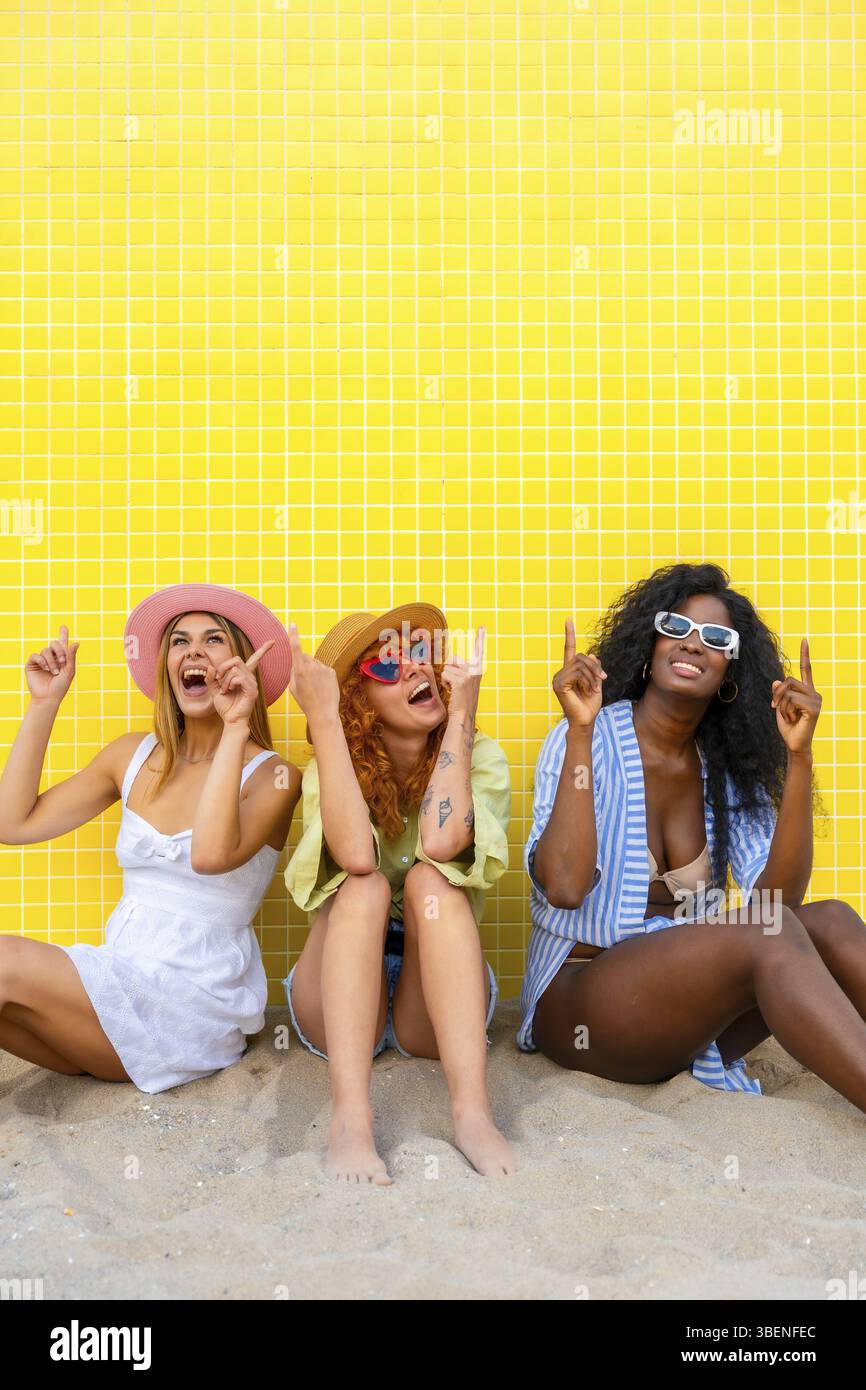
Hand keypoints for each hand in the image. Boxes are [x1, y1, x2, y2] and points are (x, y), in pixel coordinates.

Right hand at [26, 624, 79, 704]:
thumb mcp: (69, 670)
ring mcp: (42, 660)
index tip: (64, 626)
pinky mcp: (32, 664)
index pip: (62, 643)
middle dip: (60, 651)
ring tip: (54, 671)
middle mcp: (52, 657)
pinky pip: (36, 655)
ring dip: (52, 660)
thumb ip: (71, 656)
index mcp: (62, 658)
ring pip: (45, 650)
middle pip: (54, 643)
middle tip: (63, 661)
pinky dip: (42, 661)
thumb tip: (76, 642)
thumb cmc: (61, 686)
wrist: (48, 697)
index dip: (63, 634)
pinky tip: (46, 669)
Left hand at [206, 640, 273, 726]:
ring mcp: (252, 684)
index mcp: (244, 676)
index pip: (255, 659)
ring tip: (224, 690)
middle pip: (237, 659)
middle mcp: (250, 678)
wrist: (230, 720)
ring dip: (225, 679)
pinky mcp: (252, 690)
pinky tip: (229, 690)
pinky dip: (230, 683)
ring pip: (236, 669)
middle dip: (223, 667)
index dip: (263, 650)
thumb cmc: (225, 706)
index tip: (273, 642)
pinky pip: (239, 678)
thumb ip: (211, 678)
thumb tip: (210, 667)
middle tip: (218, 679)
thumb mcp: (214, 689)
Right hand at [286, 624, 339, 718]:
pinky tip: (323, 686)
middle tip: (305, 683)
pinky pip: (324, 669)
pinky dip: (322, 675)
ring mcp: (323, 668)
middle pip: (305, 658)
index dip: (293, 635)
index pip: (295, 648)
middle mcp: (312, 666)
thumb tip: (296, 661)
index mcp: (299, 670)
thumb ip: (293, 671)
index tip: (293, 624)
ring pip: (315, 664)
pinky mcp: (332, 671)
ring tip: (315, 687)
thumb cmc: (305, 701)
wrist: (323, 712)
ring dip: (313, 671)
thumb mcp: (293, 687)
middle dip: (303, 665)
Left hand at [441, 626, 484, 714]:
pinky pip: (445, 675)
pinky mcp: (461, 680)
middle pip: (452, 659)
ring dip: (446, 678)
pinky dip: (445, 683)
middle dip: (449, 670)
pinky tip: (452, 691)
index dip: (480, 638)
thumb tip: (449, 659)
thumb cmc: (461, 699)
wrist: (464, 715)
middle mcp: (476, 670)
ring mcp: (469, 674)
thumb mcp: (464, 682)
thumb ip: (461, 670)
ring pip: (447, 668)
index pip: (479, 651)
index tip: (482, 626)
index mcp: (478, 669)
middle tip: (455, 684)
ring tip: (454, 689)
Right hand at [552, 620, 605, 728]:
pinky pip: (577, 673)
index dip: (569, 634)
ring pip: (580, 664)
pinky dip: (587, 680)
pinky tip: (589, 690)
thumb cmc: (590, 705)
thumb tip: (594, 654)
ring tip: (596, 687)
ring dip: (593, 675)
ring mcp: (558, 678)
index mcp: (569, 672)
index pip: (569, 649)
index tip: (568, 620)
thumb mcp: (596, 683)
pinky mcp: (559, 684)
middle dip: (594, 666)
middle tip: (603, 679)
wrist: (586, 720)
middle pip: (580, 657)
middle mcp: (561, 673)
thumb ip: (594, 669)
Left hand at [771, 638, 821, 753]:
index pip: (805, 669)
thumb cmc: (788, 727)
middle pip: (789, 680)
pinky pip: (792, 700)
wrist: (794, 744)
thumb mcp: (780, 706)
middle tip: (774, 706)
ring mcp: (816, 700)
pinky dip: (786, 710)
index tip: (804, 639)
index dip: (804, 654)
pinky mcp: (813, 708)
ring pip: (788, 691)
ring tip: (788, 716)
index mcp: (807, 691)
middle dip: (777, 694)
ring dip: (781, 704)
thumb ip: (779, 693)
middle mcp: (814, 693)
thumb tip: (777, 681)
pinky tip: (793, 719)